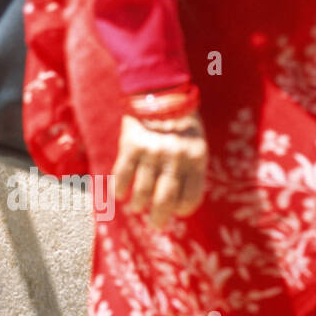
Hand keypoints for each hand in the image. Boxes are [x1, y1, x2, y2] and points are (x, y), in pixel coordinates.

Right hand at [112, 109, 206, 229]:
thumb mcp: (195, 143)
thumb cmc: (180, 122)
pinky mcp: (131, 146)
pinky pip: (122, 176)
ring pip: (142, 192)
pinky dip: (119, 190)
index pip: (191, 198)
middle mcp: (175, 158)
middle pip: (165, 201)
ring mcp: (152, 152)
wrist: (158, 92)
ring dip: (138, 204)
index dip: (181, 209)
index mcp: (196, 159)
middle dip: (159, 218)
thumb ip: (189, 168)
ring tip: (136, 207)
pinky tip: (119, 195)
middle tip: (155, 224)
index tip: (175, 210)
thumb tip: (177, 200)